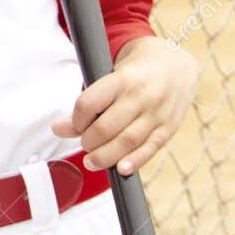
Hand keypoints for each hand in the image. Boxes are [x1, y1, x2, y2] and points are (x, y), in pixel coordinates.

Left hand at [52, 36, 196, 174]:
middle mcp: (140, 96)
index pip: (89, 103)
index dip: (76, 120)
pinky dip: (135, 161)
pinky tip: (121, 169)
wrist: (176, 65)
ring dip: (105, 156)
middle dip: (89, 142)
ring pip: (128, 141)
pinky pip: (150, 148)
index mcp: (122, 79)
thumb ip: (87, 103)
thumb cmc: (135, 72)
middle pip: (107, 127)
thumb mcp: (109, 77)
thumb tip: (58, 129)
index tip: (73, 126)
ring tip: (92, 162)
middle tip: (84, 145)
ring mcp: (157, 113)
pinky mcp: (169, 128)